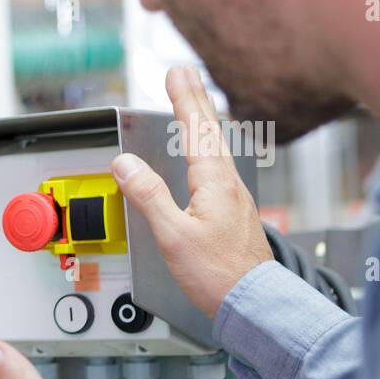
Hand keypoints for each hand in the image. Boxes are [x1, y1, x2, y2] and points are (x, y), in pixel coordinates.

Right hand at [111, 66, 272, 320]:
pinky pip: (218, 168)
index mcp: (215, 184)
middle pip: (209, 133)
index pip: (196, 131)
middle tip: (183, 75)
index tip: (175, 74)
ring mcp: (234, 199)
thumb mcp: (173, 236)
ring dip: (201, 124)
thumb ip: (149, 196)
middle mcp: (229, 186)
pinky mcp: (233, 213)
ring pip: (216, 150)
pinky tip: (203, 157)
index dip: (184, 100)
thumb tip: (126, 164)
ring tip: (192, 106)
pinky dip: (206, 150)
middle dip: (194, 101)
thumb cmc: (218, 275)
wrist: (253, 304)